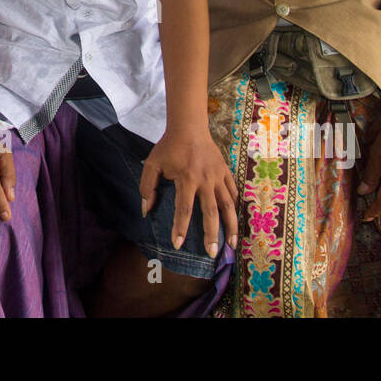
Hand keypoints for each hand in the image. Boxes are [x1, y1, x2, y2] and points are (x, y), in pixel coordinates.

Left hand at [141, 127, 238, 257]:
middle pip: (210, 212)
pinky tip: (234, 220)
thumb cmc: (168, 147)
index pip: (183, 209)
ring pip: (228, 205)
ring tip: (232, 244)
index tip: (178, 244)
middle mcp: (205, 180)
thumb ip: (147, 187)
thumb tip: (145, 211)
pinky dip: (235, 207)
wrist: (189, 127)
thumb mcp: (152, 164)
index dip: (180, 228)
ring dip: (231, 226)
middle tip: (212, 253)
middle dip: (211, 234)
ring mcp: (218, 176)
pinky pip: (233, 192)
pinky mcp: (226, 172)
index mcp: (186, 178)